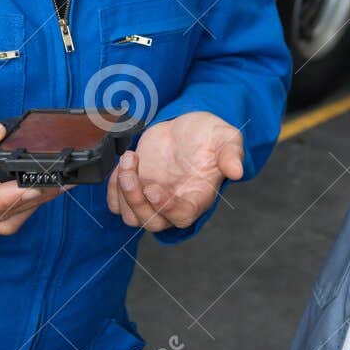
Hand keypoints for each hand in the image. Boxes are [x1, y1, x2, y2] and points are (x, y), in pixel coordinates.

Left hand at [106, 111, 243, 231]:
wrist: (189, 126)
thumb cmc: (210, 136)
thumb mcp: (226, 138)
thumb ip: (231, 154)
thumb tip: (237, 171)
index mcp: (196, 198)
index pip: (180, 218)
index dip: (165, 209)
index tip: (154, 188)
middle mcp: (173, 204)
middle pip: (150, 222)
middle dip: (136, 199)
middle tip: (132, 170)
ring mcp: (152, 198)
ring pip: (130, 216)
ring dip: (122, 191)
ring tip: (129, 158)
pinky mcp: (136, 188)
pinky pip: (116, 203)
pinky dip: (112, 189)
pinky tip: (125, 163)